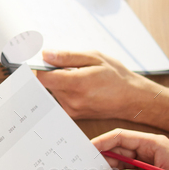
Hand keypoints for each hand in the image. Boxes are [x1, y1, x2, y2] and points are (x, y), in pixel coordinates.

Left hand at [36, 50, 155, 120]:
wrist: (130, 98)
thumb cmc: (116, 76)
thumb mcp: (94, 58)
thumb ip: (67, 57)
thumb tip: (46, 54)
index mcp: (78, 84)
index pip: (43, 77)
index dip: (38, 67)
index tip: (40, 60)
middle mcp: (72, 100)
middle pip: (45, 85)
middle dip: (49, 73)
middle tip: (59, 65)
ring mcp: (72, 109)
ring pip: (51, 92)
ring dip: (56, 82)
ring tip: (74, 76)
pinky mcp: (72, 114)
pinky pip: (58, 100)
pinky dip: (61, 90)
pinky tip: (75, 85)